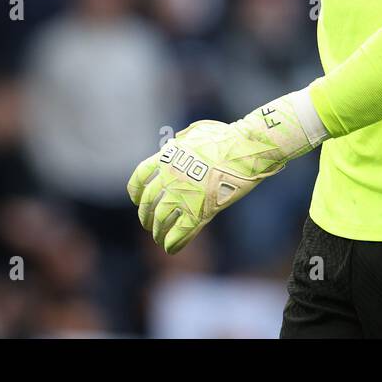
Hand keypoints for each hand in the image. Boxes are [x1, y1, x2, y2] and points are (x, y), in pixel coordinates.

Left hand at [127, 107, 304, 254]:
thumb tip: (177, 145)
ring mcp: (183, 194)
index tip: (137, 201)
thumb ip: (184, 142)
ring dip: (159, 233)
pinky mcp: (199, 210)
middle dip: (147, 217)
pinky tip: (171, 248)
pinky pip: (180, 232)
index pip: (140, 177)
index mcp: (168, 158)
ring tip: (161, 239)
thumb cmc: (228, 138)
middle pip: (148, 203)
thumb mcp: (198, 133)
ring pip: (161, 220)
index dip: (136, 192)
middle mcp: (170, 177)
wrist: (245, 148)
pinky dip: (173, 243)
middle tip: (150, 225)